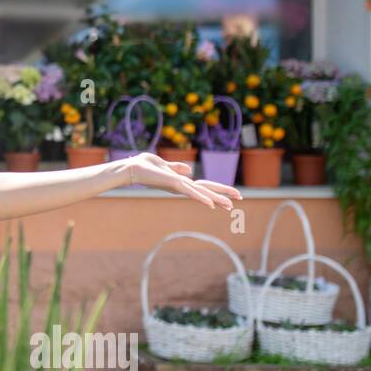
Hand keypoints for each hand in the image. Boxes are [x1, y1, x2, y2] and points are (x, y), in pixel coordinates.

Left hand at [122, 151, 241, 209]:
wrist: (131, 168)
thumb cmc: (145, 167)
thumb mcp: (165, 165)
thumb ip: (177, 168)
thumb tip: (189, 170)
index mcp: (181, 183)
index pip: (204, 186)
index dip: (217, 189)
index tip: (232, 194)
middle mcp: (181, 187)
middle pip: (206, 190)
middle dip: (222, 195)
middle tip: (240, 199)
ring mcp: (178, 186)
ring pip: (202, 193)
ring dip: (216, 199)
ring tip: (230, 206)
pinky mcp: (173, 184)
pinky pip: (190, 191)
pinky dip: (201, 197)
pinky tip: (211, 203)